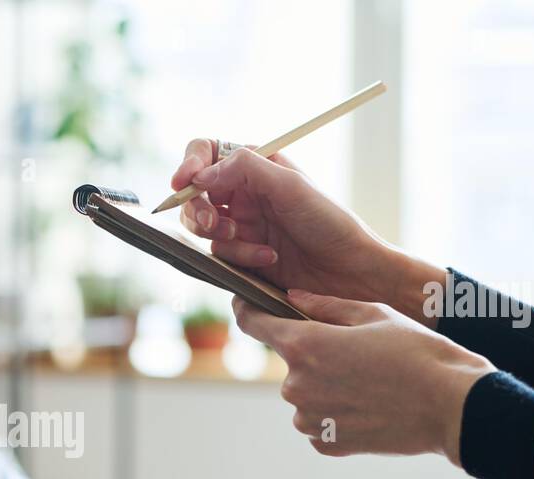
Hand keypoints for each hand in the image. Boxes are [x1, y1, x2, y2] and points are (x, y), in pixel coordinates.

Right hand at [171, 140, 444, 321]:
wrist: (350, 270)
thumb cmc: (329, 222)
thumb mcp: (290, 186)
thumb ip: (245, 170)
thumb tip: (200, 175)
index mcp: (256, 166)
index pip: (208, 152)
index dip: (190, 164)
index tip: (182, 182)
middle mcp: (244, 192)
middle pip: (196, 194)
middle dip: (198, 209)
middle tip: (211, 223)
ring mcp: (242, 224)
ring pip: (203, 228)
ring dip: (225, 237)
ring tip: (255, 242)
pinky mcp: (242, 255)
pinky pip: (220, 255)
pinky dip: (241, 257)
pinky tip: (270, 258)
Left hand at [233, 289, 494, 463]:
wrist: (451, 405)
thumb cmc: (418, 352)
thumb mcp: (374, 314)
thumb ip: (325, 305)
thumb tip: (292, 298)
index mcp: (304, 345)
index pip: (253, 324)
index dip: (247, 310)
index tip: (247, 305)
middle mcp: (296, 385)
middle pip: (290, 363)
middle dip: (314, 355)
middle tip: (358, 353)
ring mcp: (309, 418)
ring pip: (304, 395)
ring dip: (326, 387)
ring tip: (371, 382)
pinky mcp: (326, 444)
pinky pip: (319, 423)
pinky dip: (336, 414)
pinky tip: (369, 406)